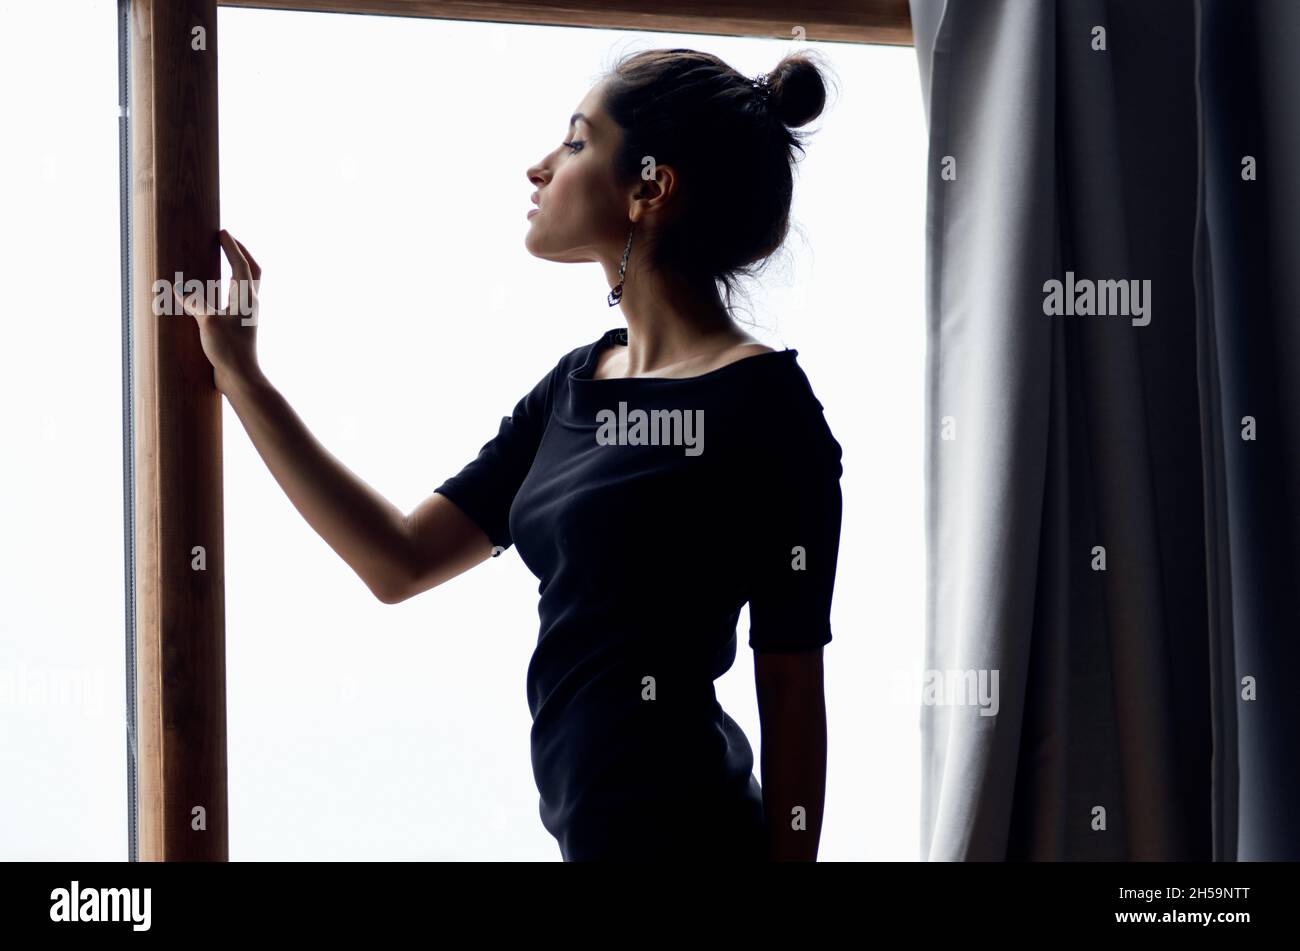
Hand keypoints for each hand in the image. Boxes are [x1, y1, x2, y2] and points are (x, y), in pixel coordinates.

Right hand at [180, 229, 261, 383]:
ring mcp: (247, 314)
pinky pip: (236, 297)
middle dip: (241, 253)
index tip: (222, 231)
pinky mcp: (239, 325)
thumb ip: (195, 302)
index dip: (231, 247)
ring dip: (237, 268)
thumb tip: (180, 288)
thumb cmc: (228, 350)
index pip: (241, 264)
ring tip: (223, 258)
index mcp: (246, 298)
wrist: (240, 377)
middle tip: (227, 240)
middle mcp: (250, 303)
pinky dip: (228, 285)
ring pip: (247, 284)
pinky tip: (215, 290)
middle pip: (252, 271)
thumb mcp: (208, 322)